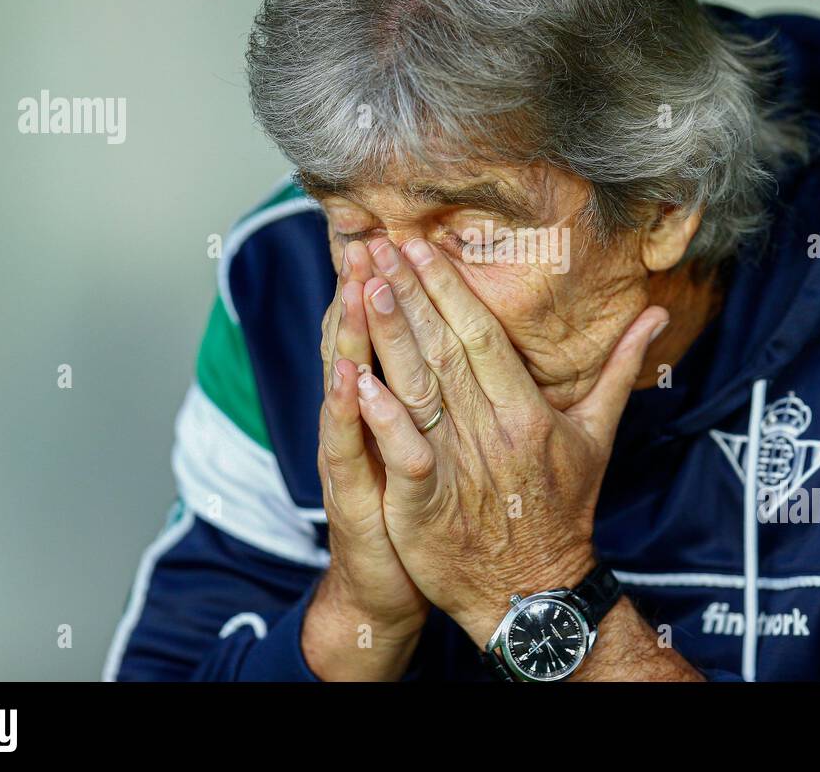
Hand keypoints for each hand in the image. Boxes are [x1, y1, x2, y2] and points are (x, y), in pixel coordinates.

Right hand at [303, 240, 429, 679]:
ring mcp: (352, 453)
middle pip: (359, 344)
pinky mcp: (352, 492)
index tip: (401, 237)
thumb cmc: (419, 506)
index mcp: (391, 403)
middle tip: (367, 238)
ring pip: (346, 383)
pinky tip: (350, 377)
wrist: (390, 583)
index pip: (388, 334)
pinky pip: (350, 446)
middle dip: (364, 292)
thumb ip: (448, 392)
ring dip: (348, 335)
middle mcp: (363, 420)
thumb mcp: (433, 445)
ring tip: (353, 286)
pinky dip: (348, 410)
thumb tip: (473, 343)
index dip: (394, 289)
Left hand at [353, 236, 667, 645]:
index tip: (420, 248)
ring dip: (391, 337)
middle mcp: (492, 432)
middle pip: (446, 351)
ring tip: (363, 288)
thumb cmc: (564, 508)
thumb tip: (653, 315)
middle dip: (411, 295)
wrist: (536, 591)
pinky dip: (382, 418)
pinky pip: (403, 453)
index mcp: (527, 410)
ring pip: (419, 390)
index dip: (450, 289)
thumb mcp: (597, 436)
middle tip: (379, 245)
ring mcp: (458, 468)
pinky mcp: (426, 506)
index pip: (483, 335)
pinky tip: (355, 380)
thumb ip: (620, 369)